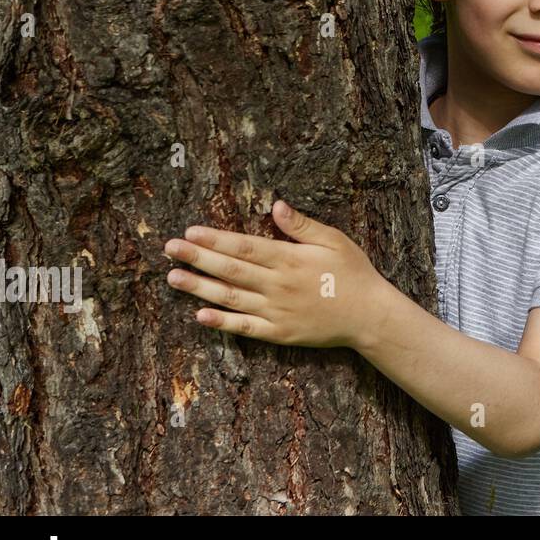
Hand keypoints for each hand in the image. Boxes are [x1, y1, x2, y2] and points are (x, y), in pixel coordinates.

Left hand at [162, 199, 387, 349]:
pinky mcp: (278, 333)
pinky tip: (200, 316)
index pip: (244, 246)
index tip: (190, 232)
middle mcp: (277, 286)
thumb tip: (275, 205)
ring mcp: (275, 312)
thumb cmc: (354, 273)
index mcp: (289, 260)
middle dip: (197, 258)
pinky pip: (244, 328)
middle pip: (230, 270)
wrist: (369, 315)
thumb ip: (302, 226)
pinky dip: (221, 323)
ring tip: (173, 278)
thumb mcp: (334, 240)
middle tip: (170, 249)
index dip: (215, 239)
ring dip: (199, 288)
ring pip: (229, 298)